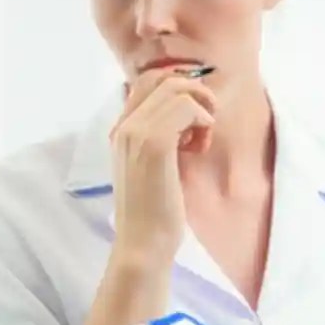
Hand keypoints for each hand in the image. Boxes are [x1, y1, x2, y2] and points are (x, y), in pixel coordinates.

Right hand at [108, 66, 217, 268]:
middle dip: (195, 94)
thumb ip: (161, 137)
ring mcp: (136, 132)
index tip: (194, 118)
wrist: (142, 245)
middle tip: (204, 126)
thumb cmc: (154, 212)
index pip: (148, 81)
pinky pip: (187, 108)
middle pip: (164, 79)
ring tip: (199, 142)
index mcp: (120, 130)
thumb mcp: (153, 166)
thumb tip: (189, 114)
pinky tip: (198, 149)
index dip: (179, 88)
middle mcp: (124, 126)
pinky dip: (202, 122)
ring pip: (178, 89)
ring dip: (201, 110)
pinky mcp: (154, 144)